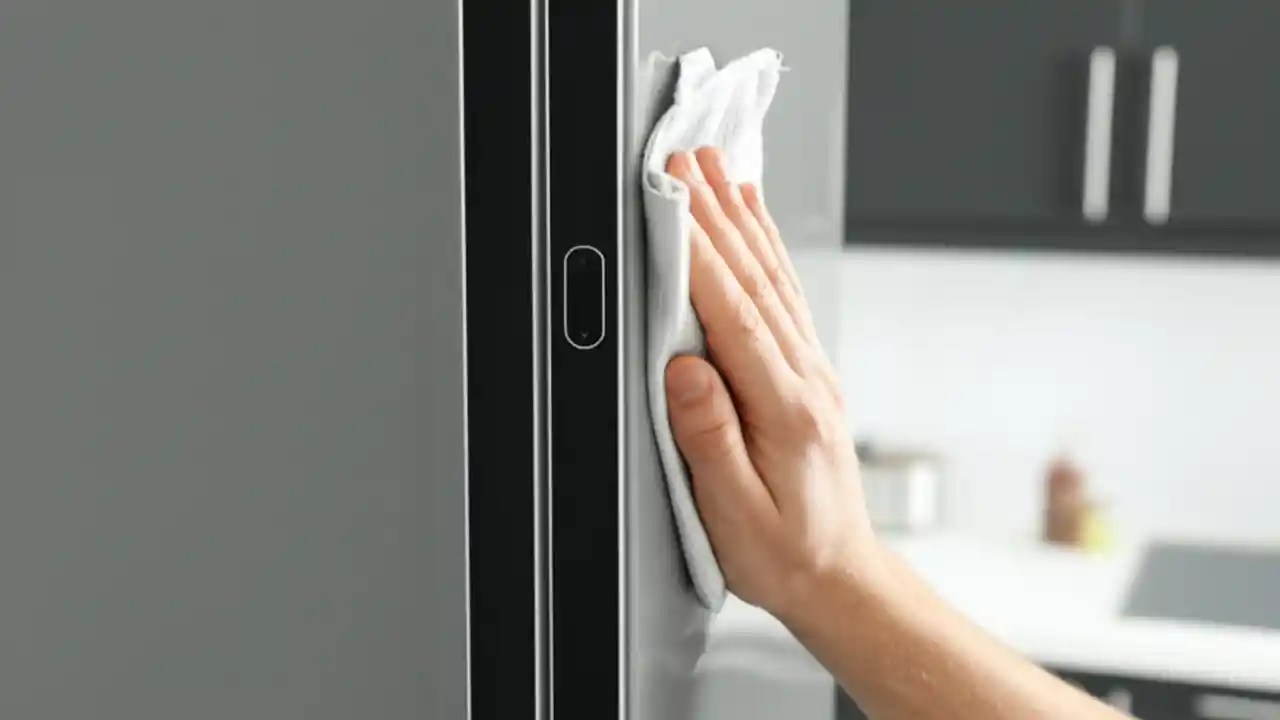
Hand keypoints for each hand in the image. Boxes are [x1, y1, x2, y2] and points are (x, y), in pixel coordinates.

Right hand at [663, 148, 880, 621]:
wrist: (840, 574)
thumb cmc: (785, 553)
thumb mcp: (736, 514)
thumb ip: (710, 438)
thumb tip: (684, 369)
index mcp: (786, 409)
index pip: (734, 315)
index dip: (697, 254)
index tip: (669, 204)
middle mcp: (805, 378)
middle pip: (754, 279)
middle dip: (714, 214)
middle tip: (682, 161)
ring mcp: (811, 371)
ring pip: (773, 278)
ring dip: (742, 218)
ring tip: (714, 169)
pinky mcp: (807, 373)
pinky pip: (787, 295)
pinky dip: (768, 248)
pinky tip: (754, 220)